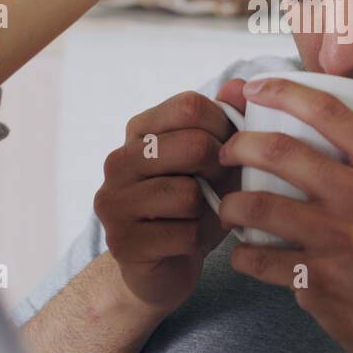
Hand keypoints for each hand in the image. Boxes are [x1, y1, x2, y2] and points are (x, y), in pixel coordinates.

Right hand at [93, 85, 245, 314]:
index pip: (190, 106)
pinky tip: (185, 244)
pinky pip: (183, 234)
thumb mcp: (217, 161)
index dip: (225, 128)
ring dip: (207, 211)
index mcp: (139, 130)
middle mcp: (118, 159)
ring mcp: (113, 201)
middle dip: (220, 170)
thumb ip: (228, 121)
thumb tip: (239, 86)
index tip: (230, 152)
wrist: (167, 267)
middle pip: (191, 145)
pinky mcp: (121, 242)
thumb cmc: (197, 206)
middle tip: (218, 189)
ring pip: (187, 194)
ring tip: (198, 217)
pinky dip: (197, 241)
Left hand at [215, 69, 352, 352]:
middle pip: (283, 152)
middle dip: (240, 143)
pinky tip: (242, 249)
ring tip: (227, 203)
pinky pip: (261, 260)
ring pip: (261, 207)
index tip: (253, 88)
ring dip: (230, 202)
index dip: (284, 90)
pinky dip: (242, 254)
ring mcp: (339, 243)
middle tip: (227, 150)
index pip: (331, 113)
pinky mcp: (318, 282)